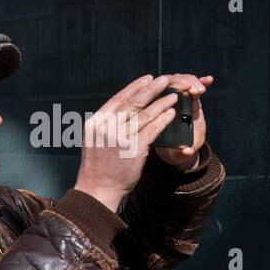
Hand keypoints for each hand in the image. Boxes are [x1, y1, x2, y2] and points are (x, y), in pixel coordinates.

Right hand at [74, 75, 176, 210]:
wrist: (97, 191)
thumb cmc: (98, 168)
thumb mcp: (95, 142)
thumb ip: (107, 126)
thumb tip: (123, 111)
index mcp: (95, 123)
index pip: (117, 99)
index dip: (134, 87)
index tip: (147, 78)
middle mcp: (106, 127)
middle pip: (133, 102)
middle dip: (151, 89)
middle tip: (165, 79)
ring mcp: (119, 137)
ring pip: (145, 114)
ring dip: (162, 102)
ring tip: (175, 95)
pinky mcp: (134, 148)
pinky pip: (153, 129)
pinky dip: (164, 119)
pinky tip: (172, 113)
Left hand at [152, 73, 211, 170]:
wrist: (178, 150)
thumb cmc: (172, 151)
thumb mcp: (174, 153)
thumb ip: (180, 151)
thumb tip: (187, 150)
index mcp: (153, 115)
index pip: (158, 94)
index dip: (170, 89)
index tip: (184, 90)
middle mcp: (161, 104)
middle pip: (168, 84)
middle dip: (182, 83)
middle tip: (195, 90)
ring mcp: (174, 100)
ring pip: (178, 81)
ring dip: (191, 81)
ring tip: (200, 89)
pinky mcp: (187, 100)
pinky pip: (190, 86)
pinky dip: (200, 82)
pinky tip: (208, 80)